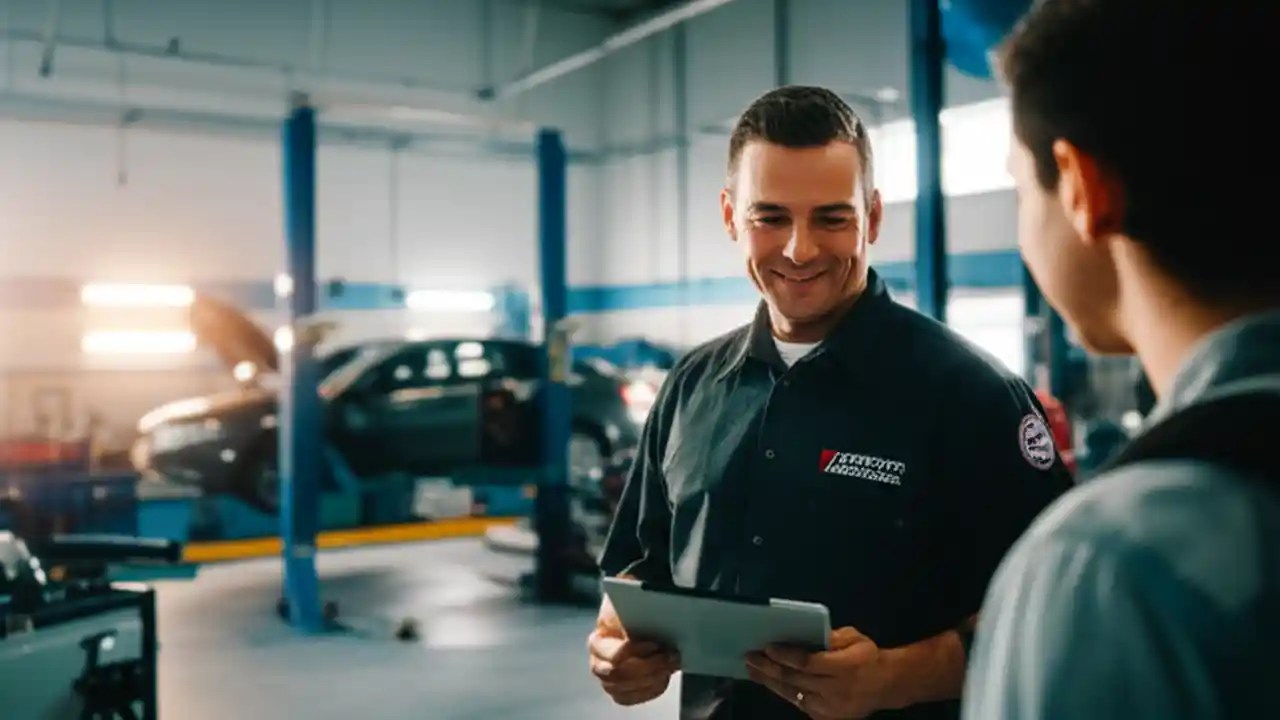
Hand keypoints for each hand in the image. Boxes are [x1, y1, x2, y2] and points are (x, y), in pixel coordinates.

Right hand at [588, 595, 679, 706]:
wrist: (630, 616)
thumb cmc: (629, 611)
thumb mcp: (627, 605)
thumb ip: (633, 614)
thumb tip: (650, 621)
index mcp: (597, 642)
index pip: (614, 656)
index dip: (635, 652)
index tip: (655, 644)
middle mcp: (598, 664)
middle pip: (620, 677)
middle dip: (648, 668)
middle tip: (669, 656)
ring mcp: (608, 681)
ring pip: (627, 689)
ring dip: (652, 679)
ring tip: (670, 664)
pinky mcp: (621, 691)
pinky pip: (633, 698)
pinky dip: (650, 689)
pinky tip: (662, 677)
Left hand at [746, 626, 892, 719]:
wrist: (885, 685)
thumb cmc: (866, 656)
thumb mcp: (854, 638)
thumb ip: (829, 637)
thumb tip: (801, 634)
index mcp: (846, 667)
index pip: (808, 663)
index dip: (786, 656)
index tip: (767, 647)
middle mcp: (837, 690)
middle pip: (796, 680)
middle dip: (770, 668)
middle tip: (750, 657)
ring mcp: (831, 708)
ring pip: (793, 695)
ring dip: (770, 682)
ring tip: (753, 670)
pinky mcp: (826, 718)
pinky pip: (799, 704)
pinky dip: (783, 692)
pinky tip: (770, 682)